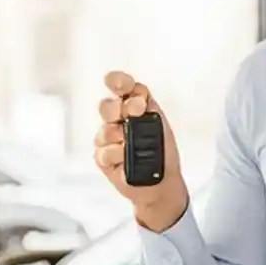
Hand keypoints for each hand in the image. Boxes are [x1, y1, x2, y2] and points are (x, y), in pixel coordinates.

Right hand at [94, 70, 188, 231]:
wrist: (161, 183)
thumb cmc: (163, 152)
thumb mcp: (160, 125)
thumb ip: (148, 109)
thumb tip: (136, 100)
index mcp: (134, 107)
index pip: (122, 88)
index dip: (118, 82)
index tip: (118, 83)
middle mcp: (118, 120)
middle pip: (107, 106)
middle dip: (118, 108)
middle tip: (136, 112)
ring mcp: (108, 139)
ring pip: (105, 130)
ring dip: (121, 138)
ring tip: (133, 148)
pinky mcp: (102, 157)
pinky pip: (104, 152)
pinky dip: (117, 156)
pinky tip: (125, 160)